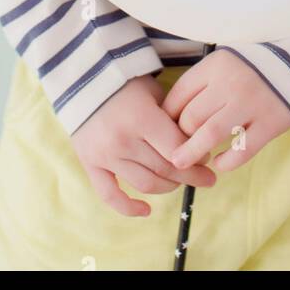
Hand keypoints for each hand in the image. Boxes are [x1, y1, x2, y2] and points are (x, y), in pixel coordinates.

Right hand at [70, 73, 216, 216]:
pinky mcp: (90, 164)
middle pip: (165, 169)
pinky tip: (146, 210)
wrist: (82, 79)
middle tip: (205, 178)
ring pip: (145, 184)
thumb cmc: (125, 81)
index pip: (177, 149)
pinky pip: (110, 195)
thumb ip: (172, 117)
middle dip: (190, 176)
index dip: (197, 159)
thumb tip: (193, 144)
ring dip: (168, 187)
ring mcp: (105, 155)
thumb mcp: (153, 91)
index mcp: (142, 118)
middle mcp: (123, 140)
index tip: (208, 160)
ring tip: (179, 182)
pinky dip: (129, 208)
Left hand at [161, 50, 289, 173]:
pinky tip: (219, 163)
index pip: (179, 95)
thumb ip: (200, 84)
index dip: (167, 117)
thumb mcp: (222, 63)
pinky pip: (243, 150)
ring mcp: (252, 103)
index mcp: (215, 66)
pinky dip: (227, 161)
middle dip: (179, 138)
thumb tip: (171, 118)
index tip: (165, 130)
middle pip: (191, 117)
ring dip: (193, 153)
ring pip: (211, 135)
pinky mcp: (272, 122)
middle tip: (176, 149)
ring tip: (183, 163)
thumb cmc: (250, 66)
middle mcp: (231, 83)